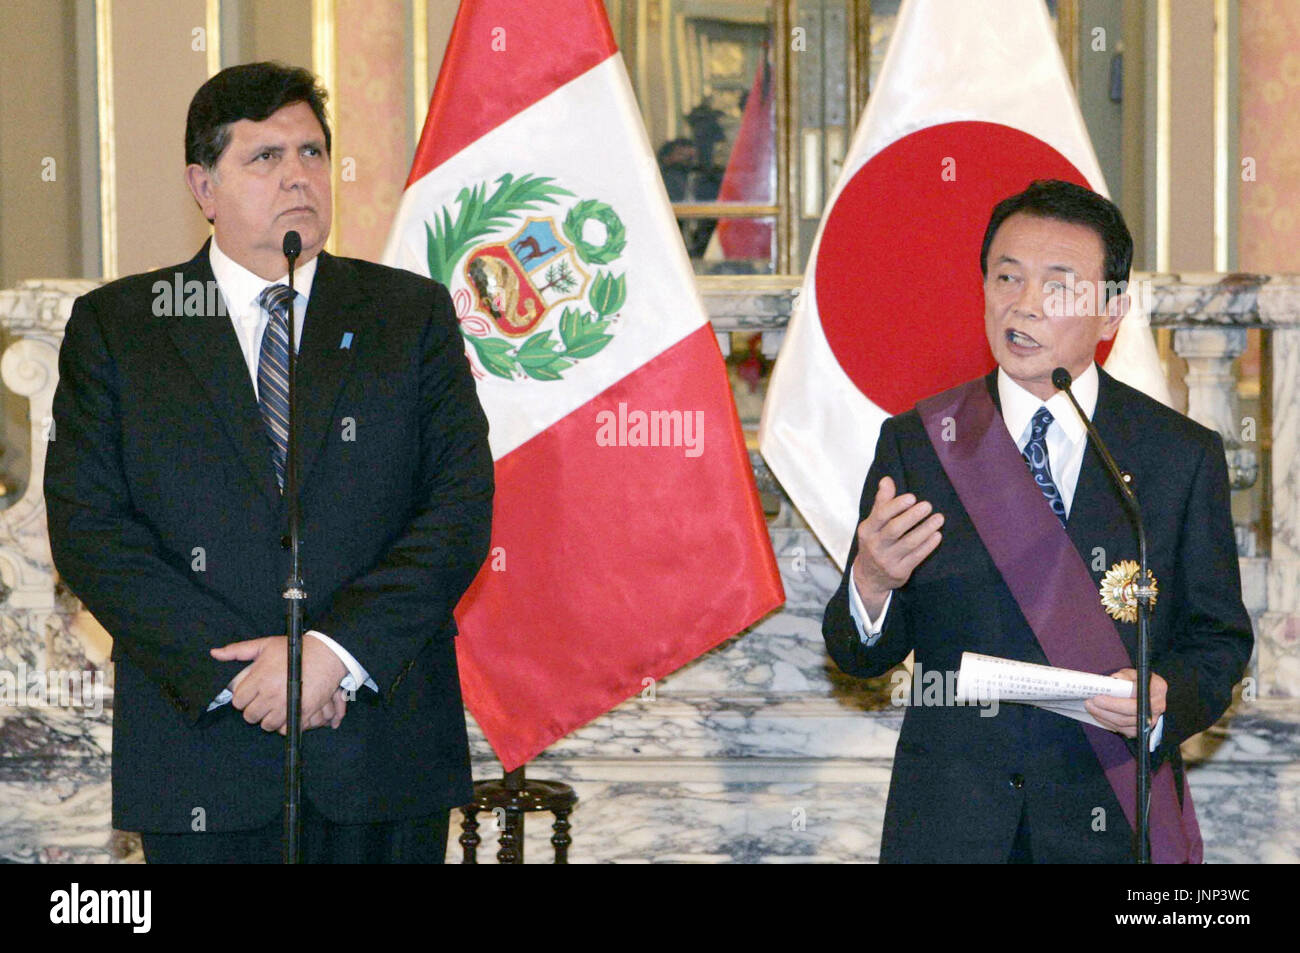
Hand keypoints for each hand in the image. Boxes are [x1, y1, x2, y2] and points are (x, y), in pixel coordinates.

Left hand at [211, 636, 347, 733]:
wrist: (326, 655)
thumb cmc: (294, 650)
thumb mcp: (265, 645)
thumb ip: (238, 650)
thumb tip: (214, 653)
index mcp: (259, 678)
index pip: (238, 701)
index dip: (243, 698)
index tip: (252, 693)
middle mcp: (270, 694)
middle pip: (250, 716)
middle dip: (254, 710)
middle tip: (263, 701)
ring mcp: (286, 705)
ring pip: (267, 725)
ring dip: (269, 718)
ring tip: (275, 707)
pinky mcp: (302, 712)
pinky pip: (285, 729)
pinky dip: (285, 725)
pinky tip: (287, 713)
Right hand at [850, 476, 943, 615]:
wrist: (869, 578)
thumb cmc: (874, 543)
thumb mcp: (872, 524)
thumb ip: (881, 502)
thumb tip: (887, 480)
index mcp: (867, 530)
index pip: (881, 515)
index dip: (896, 505)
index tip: (912, 497)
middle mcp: (875, 545)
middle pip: (895, 529)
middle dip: (912, 517)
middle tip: (928, 506)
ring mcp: (887, 560)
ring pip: (909, 543)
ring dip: (925, 529)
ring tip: (939, 518)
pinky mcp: (899, 572)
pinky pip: (916, 557)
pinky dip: (928, 545)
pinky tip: (937, 535)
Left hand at [1085, 669, 1167, 738]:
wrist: (1149, 694)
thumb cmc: (1139, 682)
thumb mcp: (1134, 673)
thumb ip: (1125, 675)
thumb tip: (1115, 678)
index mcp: (1157, 688)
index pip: (1135, 695)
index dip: (1115, 700)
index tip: (1098, 698)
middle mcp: (1157, 706)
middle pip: (1129, 712)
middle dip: (1106, 708)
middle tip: (1089, 703)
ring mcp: (1151, 720)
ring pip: (1124, 723)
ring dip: (1104, 716)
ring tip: (1090, 708)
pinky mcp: (1143, 729)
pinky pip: (1123, 730)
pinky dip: (1109, 723)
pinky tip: (1099, 715)